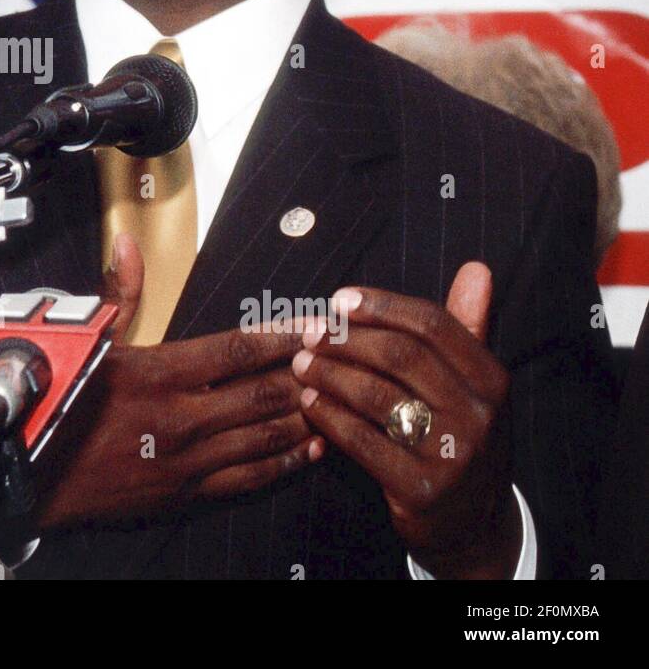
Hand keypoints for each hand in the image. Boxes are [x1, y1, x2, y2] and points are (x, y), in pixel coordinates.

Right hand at [36, 234, 325, 529]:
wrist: (28, 474)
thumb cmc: (55, 402)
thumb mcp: (86, 340)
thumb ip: (120, 293)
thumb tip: (130, 245)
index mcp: (157, 372)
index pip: (235, 350)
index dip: (279, 337)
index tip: (311, 325)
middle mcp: (179, 416)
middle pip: (261, 393)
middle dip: (305, 374)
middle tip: (339, 359)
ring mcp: (186, 459)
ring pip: (262, 436)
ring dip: (303, 417)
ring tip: (336, 400)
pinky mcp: (184, 493)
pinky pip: (247, 477)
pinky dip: (283, 462)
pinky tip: (307, 449)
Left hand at [292, 261, 519, 577]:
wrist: (470, 523)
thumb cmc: (453, 434)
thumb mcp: (470, 385)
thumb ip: (465, 326)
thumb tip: (476, 268)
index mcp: (491, 379)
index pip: (432, 324)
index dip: (381, 306)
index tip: (338, 300)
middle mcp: (480, 415)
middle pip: (400, 356)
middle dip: (346, 338)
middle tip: (308, 333)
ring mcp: (454, 455)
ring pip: (376, 396)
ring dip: (329, 373)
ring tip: (300, 364)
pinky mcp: (423, 490)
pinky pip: (362, 440)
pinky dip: (328, 415)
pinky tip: (308, 402)